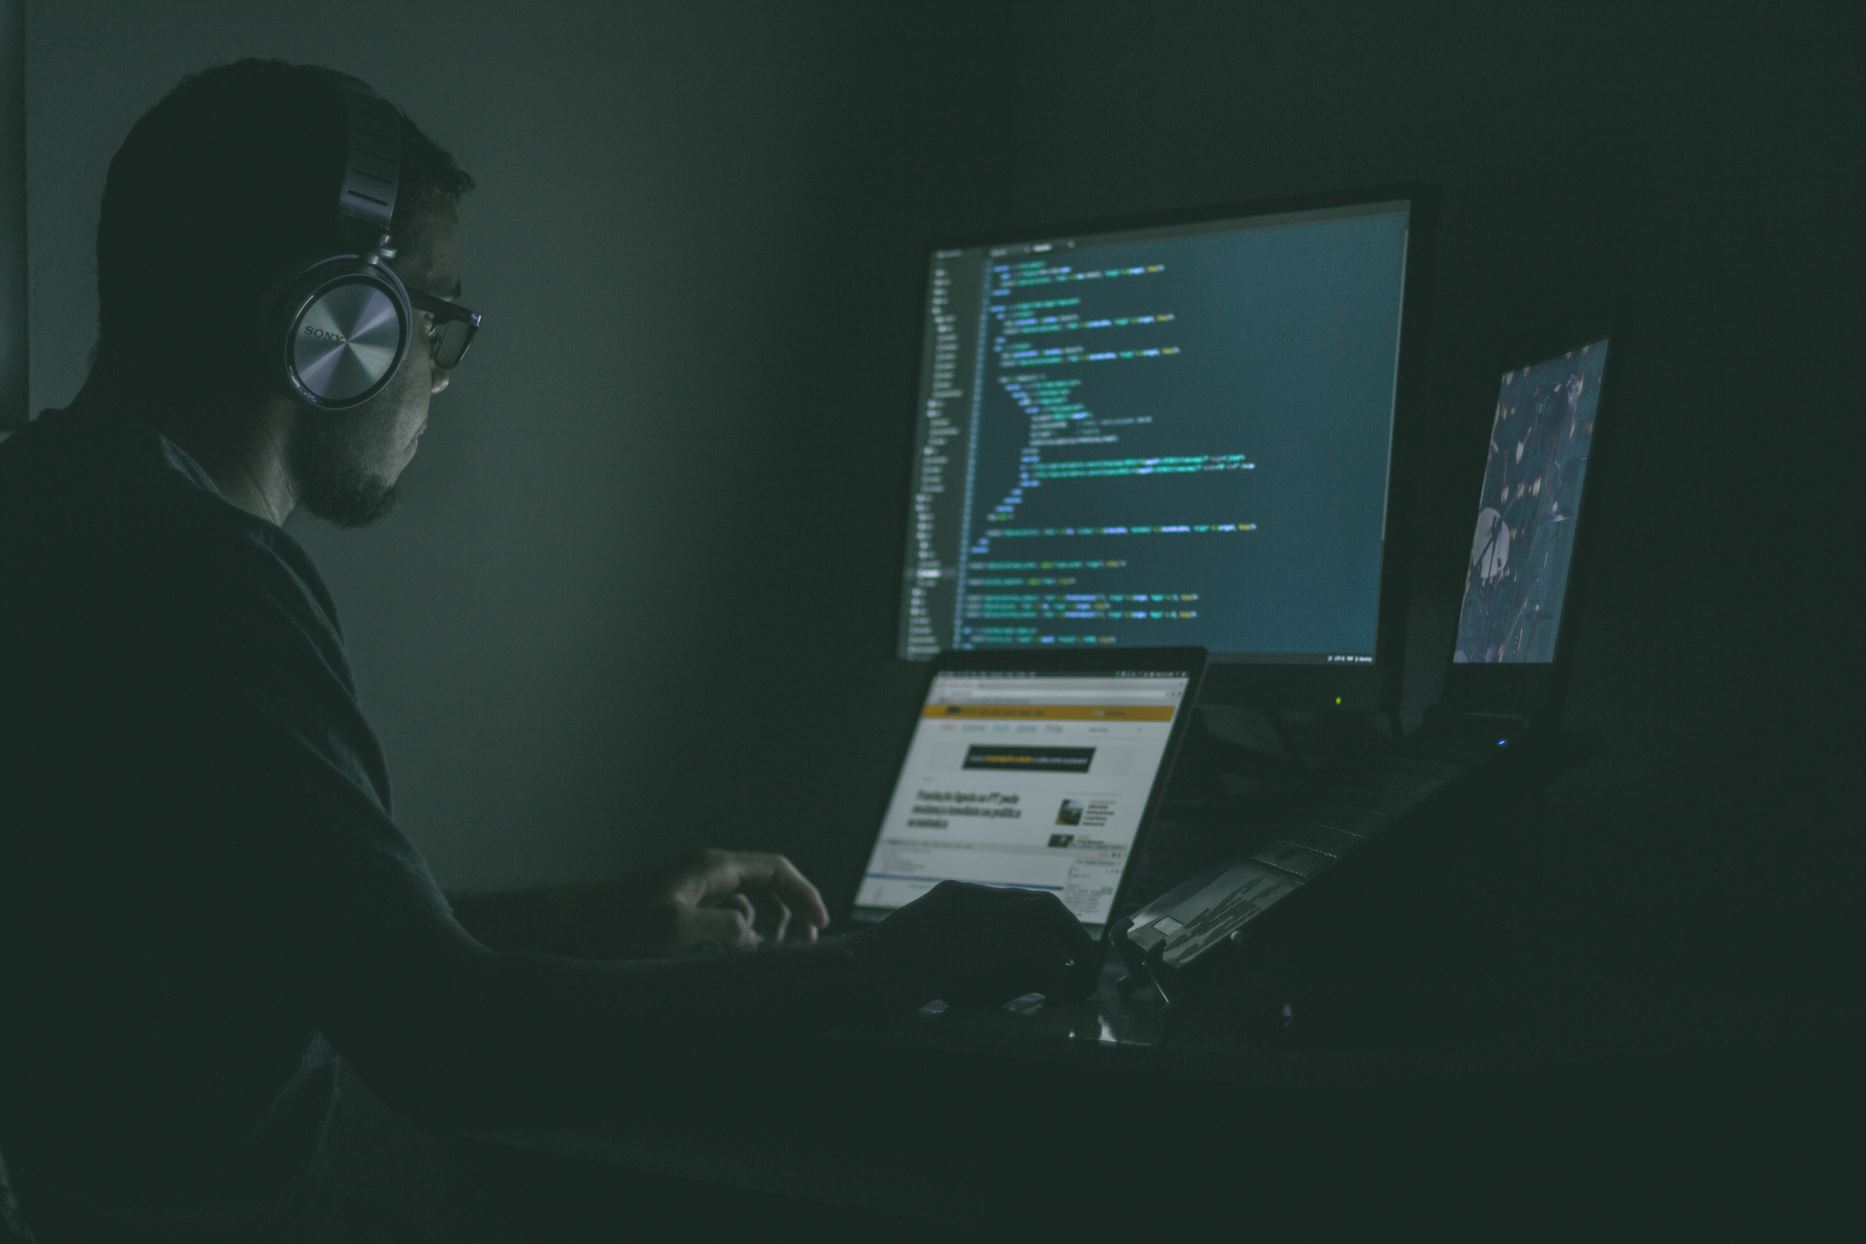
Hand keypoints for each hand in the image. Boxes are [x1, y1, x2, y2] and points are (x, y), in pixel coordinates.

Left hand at [602, 848, 830, 956]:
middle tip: (804, 946)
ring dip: (766, 925)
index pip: (775, 869)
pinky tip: (734, 956)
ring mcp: (694, 887)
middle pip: (767, 883)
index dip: (804, 894)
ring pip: (748, 901)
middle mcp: (707, 871)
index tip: (820, 925)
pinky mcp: (681, 905)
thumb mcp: (674, 929)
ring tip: (770, 956)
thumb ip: (722, 928)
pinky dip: (740, 932)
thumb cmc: (618, 923)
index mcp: (711, 867)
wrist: (574, 922)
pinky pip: (725, 914)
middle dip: (790, 910)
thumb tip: (753, 933)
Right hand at [851, 880, 1097, 1010]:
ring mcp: (976, 914)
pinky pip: (1039, 949)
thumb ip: (956, 951)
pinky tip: (1056, 994)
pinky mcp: (982, 940)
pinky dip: (1055, 972)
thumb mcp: (922, 951)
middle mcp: (970, 897)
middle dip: (1068, 932)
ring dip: (1071, 945)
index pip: (1017, 900)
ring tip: (1081, 975)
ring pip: (1048, 915)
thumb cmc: (877, 974)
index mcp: (956, 897)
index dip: (1044, 925)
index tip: (1060, 947)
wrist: (856, 972)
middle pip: (1040, 902)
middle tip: (1083, 960)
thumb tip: (995, 972)